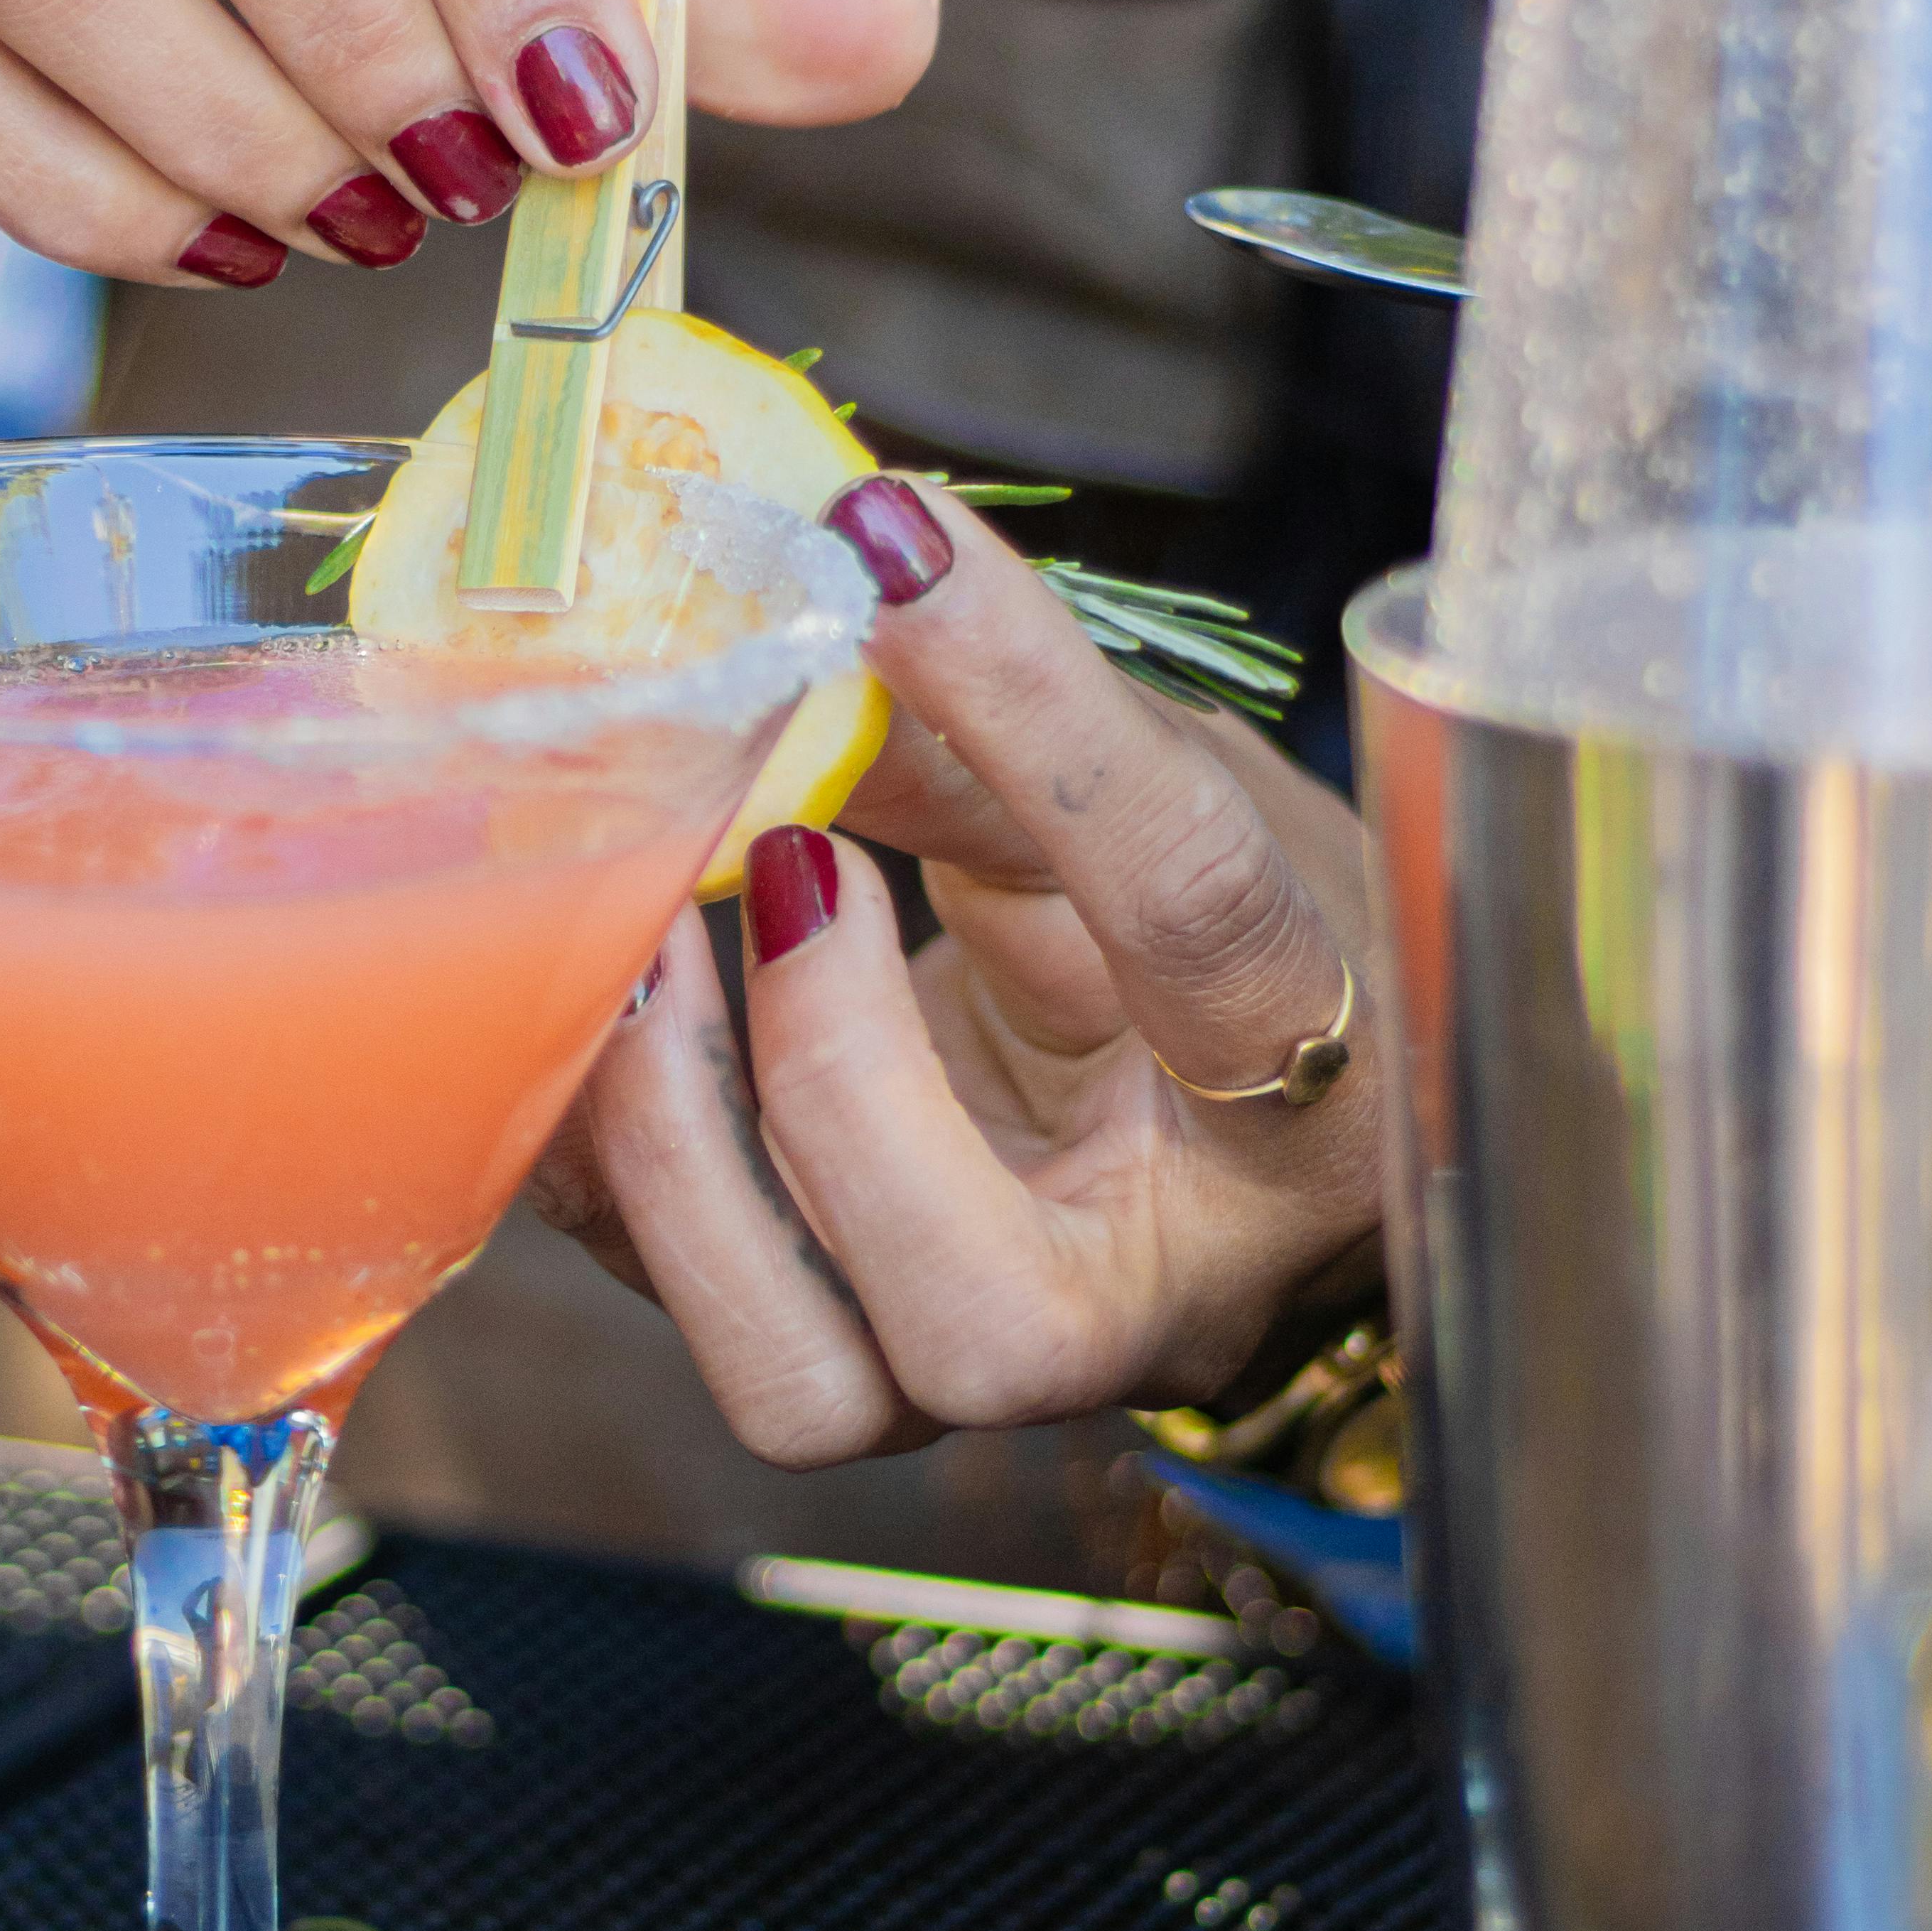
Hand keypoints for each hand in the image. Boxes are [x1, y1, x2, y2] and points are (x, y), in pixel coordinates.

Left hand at [534, 479, 1382, 1461]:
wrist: (1213, 1112)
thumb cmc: (1211, 950)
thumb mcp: (1167, 797)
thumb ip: (1002, 731)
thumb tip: (828, 578)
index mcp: (1320, 1093)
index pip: (1194, 913)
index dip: (1035, 715)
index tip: (892, 547)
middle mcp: (1166, 1289)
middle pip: (989, 1317)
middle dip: (826, 1083)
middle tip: (778, 861)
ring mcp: (999, 1364)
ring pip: (811, 1383)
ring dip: (679, 1146)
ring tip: (649, 938)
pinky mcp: (859, 1363)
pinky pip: (685, 1311)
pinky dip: (613, 1158)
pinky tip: (611, 1002)